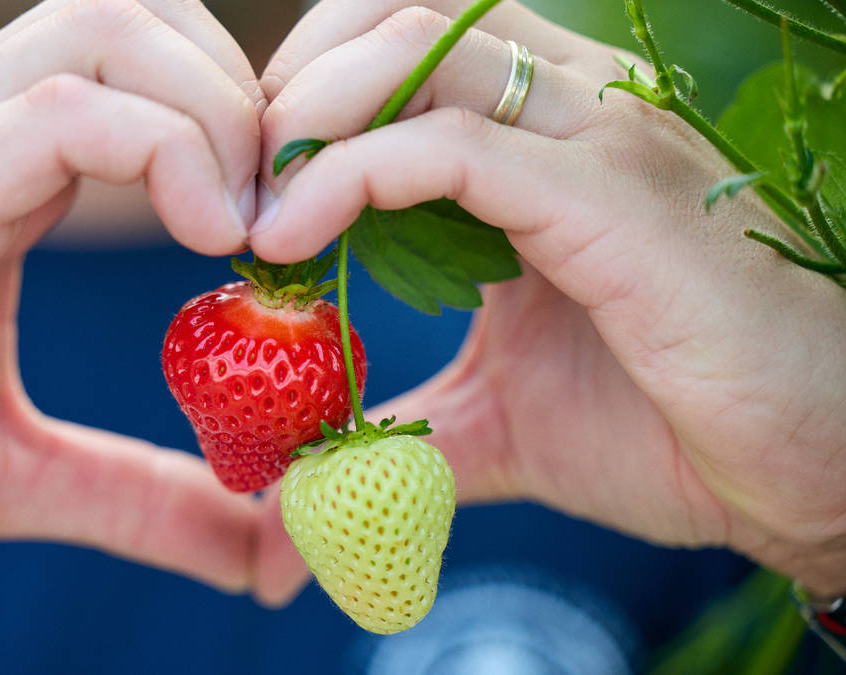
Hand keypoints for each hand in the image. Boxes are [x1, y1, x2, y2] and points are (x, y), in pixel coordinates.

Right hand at [0, 0, 267, 596]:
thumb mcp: (12, 469)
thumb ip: (134, 492)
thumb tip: (248, 552)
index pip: (139, 58)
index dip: (234, 121)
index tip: (278, 230)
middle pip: (140, 11)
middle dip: (239, 96)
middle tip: (274, 218)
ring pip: (112, 30)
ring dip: (216, 115)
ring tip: (241, 232)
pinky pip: (61, 116)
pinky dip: (164, 154)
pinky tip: (208, 240)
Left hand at [251, 0, 845, 601]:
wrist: (805, 470)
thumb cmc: (670, 427)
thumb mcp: (498, 417)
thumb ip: (399, 426)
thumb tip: (300, 485)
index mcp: (542, 143)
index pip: (404, 45)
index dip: (307, 94)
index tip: (251, 188)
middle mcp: (572, 111)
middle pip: (401, 11)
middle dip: (297, 79)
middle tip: (243, 181)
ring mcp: (596, 141)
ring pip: (422, 45)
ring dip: (311, 111)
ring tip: (257, 207)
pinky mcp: (607, 195)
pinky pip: (449, 145)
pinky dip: (349, 174)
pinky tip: (286, 236)